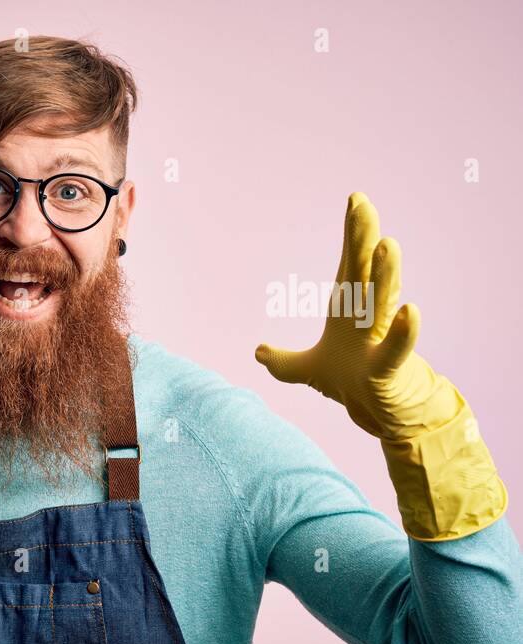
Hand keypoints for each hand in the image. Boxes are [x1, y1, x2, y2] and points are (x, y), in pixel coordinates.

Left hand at [255, 192, 460, 440]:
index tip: (355, 199)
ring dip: (386, 275)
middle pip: (366, 273)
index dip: (352, 234)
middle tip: (362, 204)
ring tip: (388, 244)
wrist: (381, 417)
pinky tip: (411, 310)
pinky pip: (396, 349)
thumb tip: (258, 352)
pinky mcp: (388, 369)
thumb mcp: (310, 371)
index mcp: (351, 310)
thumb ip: (284, 361)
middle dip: (363, 239)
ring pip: (382, 303)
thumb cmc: (353, 383)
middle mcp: (369, 317)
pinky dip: (404, 332)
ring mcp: (380, 341)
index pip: (351, 265)